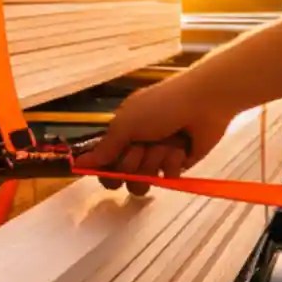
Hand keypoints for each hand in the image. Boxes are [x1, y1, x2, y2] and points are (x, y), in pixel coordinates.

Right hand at [74, 74, 237, 195]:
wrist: (203, 102)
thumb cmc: (161, 107)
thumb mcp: (126, 123)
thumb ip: (104, 148)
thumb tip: (78, 164)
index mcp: (122, 133)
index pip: (104, 163)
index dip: (106, 172)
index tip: (109, 173)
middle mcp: (137, 146)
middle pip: (124, 176)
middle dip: (132, 164)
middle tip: (142, 148)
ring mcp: (158, 156)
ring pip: (145, 179)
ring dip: (154, 162)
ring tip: (165, 144)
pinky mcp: (178, 164)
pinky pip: (169, 177)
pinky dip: (174, 162)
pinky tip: (181, 146)